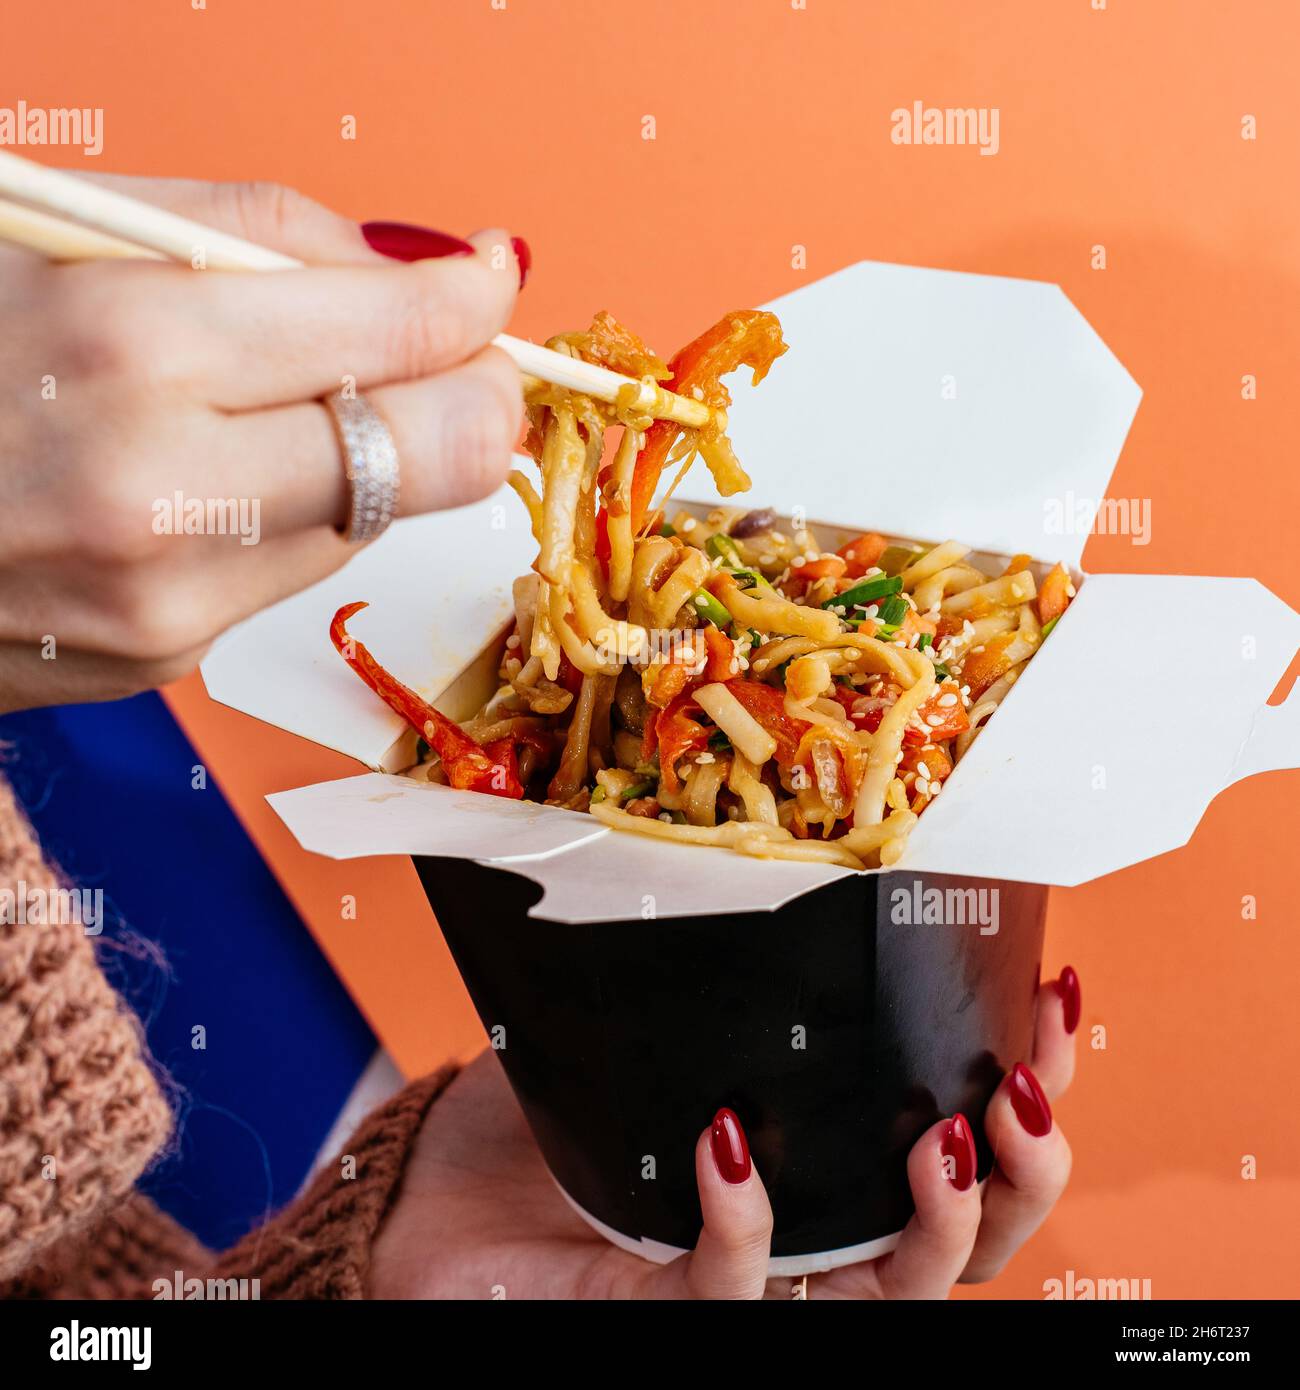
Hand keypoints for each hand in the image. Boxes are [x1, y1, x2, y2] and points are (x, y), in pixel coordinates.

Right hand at [0, 176, 524, 712]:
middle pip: (436, 457)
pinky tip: (214, 473)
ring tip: (284, 399)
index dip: (471, 305)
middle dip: (471, 394)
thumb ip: (253, 233)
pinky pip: (290, 570)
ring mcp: (164, 602)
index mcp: (128, 345)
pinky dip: (291, 510)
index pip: (403, 342)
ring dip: (371, 450)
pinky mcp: (157, 660)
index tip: (490, 283)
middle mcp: (161, 496)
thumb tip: (417, 268)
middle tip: (461, 354)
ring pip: (373, 517)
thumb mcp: (59, 225)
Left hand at [370, 970, 1078, 1298]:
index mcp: (826, 1169)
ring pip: (890, 1298)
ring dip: (942, 1226)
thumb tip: (765, 832)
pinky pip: (729, 1294)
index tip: (1052, 994)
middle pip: (967, 1245)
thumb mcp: (649, 1019)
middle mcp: (810, 1241)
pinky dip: (746, 1221)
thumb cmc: (551, 1115)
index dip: (1032, 1086)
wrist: (437, 1209)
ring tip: (943, 1134)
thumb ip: (713, 960)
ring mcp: (746, 1288)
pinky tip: (733, 1136)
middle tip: (1023, 1083)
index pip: (965, 1149)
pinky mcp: (658, 1312)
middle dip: (1028, 1173)